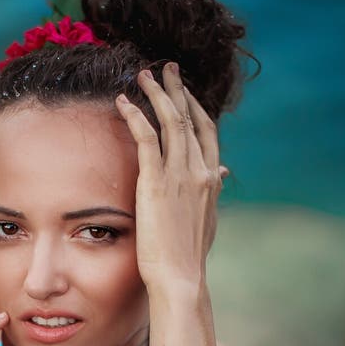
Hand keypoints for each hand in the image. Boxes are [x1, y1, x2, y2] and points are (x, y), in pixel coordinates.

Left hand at [115, 63, 227, 293]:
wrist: (181, 277)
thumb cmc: (188, 257)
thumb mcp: (207, 220)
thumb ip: (212, 193)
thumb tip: (220, 174)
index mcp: (211, 180)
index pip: (206, 133)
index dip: (195, 108)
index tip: (183, 92)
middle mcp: (200, 171)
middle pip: (190, 118)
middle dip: (178, 90)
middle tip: (166, 68)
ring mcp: (180, 175)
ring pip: (170, 121)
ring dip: (157, 93)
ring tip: (144, 75)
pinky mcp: (157, 182)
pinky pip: (147, 138)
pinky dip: (135, 115)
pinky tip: (124, 102)